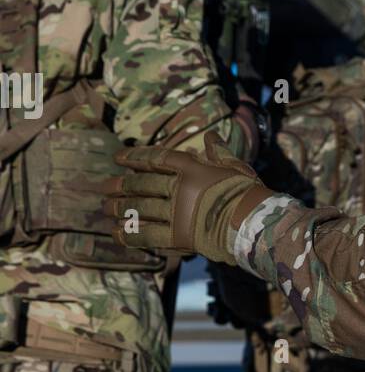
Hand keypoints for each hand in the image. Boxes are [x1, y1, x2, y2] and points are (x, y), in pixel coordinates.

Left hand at [104, 131, 269, 263]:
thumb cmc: (247, 192)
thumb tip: (211, 136)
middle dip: (121, 185)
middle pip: (142, 184)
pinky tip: (116, 232)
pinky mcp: (177, 236)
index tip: (117, 157)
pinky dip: (129, 233)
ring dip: (120, 207)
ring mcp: (176, 212)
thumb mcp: (234, 166)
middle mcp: (179, 188)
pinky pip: (146, 234)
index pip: (157, 158)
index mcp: (191, 168)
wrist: (253, 222)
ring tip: (106, 208)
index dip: (135, 156)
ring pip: (140, 207)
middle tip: (105, 187)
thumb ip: (219, 152)